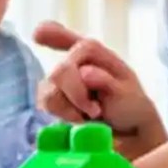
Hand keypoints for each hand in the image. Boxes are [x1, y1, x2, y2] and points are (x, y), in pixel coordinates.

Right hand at [33, 21, 158, 135]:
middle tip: (95, 112)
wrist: (127, 132)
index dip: (57, 35)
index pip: (83, 47)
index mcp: (96, 53)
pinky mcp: (52, 98)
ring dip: (69, 108)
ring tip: (89, 116)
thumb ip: (108, 83)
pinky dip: (63, 115)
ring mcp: (60, 80)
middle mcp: (75, 61)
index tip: (37, 34)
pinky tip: (78, 119)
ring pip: (49, 92)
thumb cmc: (130, 107)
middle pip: (61, 72)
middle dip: (76, 95)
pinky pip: (46, 104)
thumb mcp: (128, 95)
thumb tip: (84, 72)